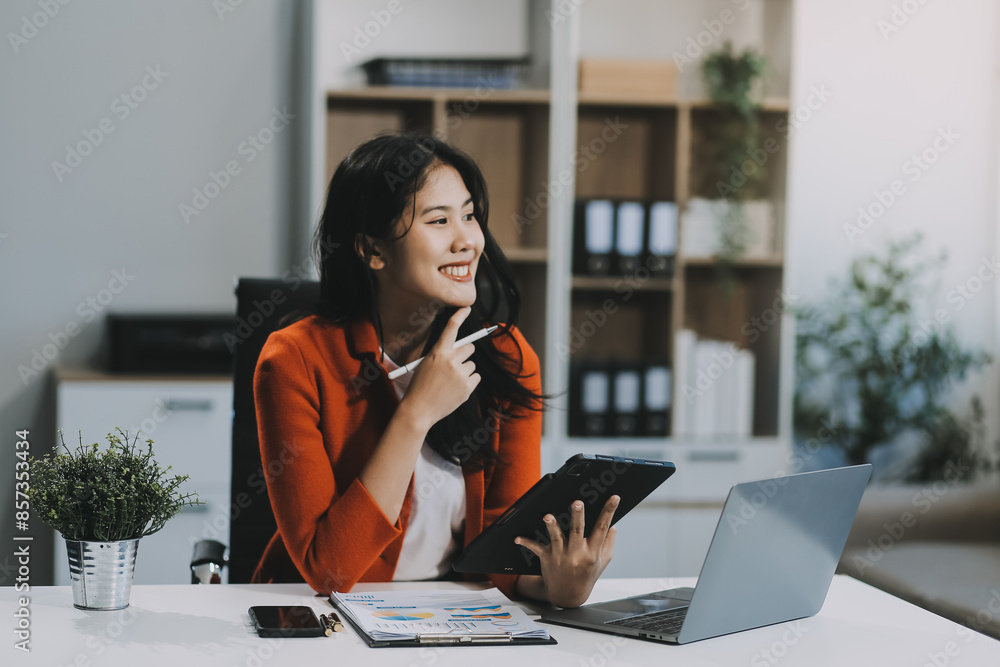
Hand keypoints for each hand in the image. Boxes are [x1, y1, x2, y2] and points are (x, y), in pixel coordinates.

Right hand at [399, 306, 479, 427]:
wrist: (419, 410)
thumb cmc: (420, 386)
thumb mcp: (426, 364)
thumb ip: (442, 355)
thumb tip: (463, 349)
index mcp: (437, 352)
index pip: (451, 328)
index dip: (460, 316)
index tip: (467, 308)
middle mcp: (451, 360)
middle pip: (469, 347)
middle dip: (464, 353)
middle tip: (454, 363)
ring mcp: (460, 374)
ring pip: (472, 364)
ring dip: (464, 370)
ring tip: (450, 381)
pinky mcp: (467, 387)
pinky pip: (475, 376)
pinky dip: (469, 381)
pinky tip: (455, 388)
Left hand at [514, 495, 618, 607]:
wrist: (568, 596)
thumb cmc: (586, 575)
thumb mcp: (603, 561)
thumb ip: (609, 542)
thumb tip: (613, 525)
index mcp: (592, 552)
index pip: (602, 528)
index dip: (609, 512)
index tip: (614, 498)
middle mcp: (577, 553)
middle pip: (577, 531)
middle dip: (578, 516)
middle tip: (577, 502)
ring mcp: (561, 556)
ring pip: (556, 538)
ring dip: (552, 527)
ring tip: (548, 517)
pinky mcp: (547, 558)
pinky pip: (536, 548)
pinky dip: (526, 542)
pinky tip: (517, 538)